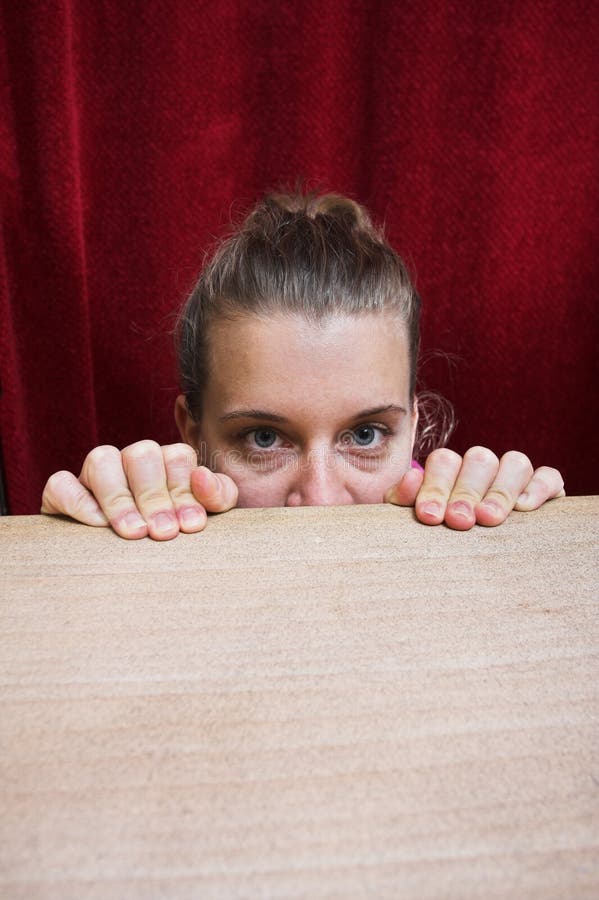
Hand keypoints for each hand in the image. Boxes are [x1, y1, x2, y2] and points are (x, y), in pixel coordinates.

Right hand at [41, 441, 237, 539]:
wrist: (133, 572)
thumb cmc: (175, 536)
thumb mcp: (205, 516)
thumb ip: (218, 495)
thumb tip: (201, 475)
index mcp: (166, 464)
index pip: (178, 457)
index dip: (185, 490)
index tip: (190, 526)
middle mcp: (131, 463)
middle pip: (142, 454)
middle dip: (155, 496)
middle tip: (164, 533)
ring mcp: (96, 476)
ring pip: (101, 459)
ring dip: (119, 497)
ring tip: (134, 532)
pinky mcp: (63, 494)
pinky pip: (62, 483)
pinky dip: (79, 502)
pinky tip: (98, 526)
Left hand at [385, 447, 564, 529]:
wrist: (483, 568)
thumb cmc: (440, 538)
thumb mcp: (420, 520)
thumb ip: (405, 501)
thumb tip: (410, 480)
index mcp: (450, 470)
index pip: (443, 462)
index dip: (435, 486)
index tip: (428, 517)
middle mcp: (482, 468)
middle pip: (478, 460)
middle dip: (465, 492)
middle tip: (459, 521)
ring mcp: (514, 476)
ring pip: (514, 462)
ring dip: (500, 490)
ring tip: (488, 519)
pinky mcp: (545, 488)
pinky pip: (547, 476)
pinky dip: (537, 488)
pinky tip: (524, 509)